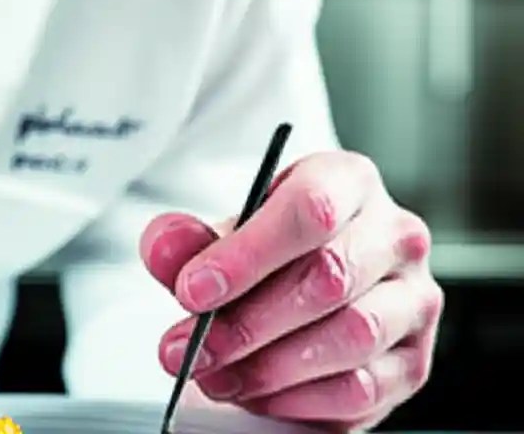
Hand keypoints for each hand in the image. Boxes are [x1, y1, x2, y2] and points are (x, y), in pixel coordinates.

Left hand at [140, 152, 442, 431]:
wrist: (299, 292)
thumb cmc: (266, 256)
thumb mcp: (219, 237)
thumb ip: (184, 241)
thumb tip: (166, 248)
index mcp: (348, 181)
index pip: (310, 208)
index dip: (247, 255)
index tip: (193, 291)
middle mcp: (395, 235)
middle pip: (329, 277)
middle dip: (247, 323)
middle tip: (192, 350)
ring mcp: (414, 299)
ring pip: (351, 336)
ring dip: (270, 366)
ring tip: (215, 375)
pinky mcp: (415, 360)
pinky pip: (362, 387)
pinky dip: (299, 399)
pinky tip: (257, 394)